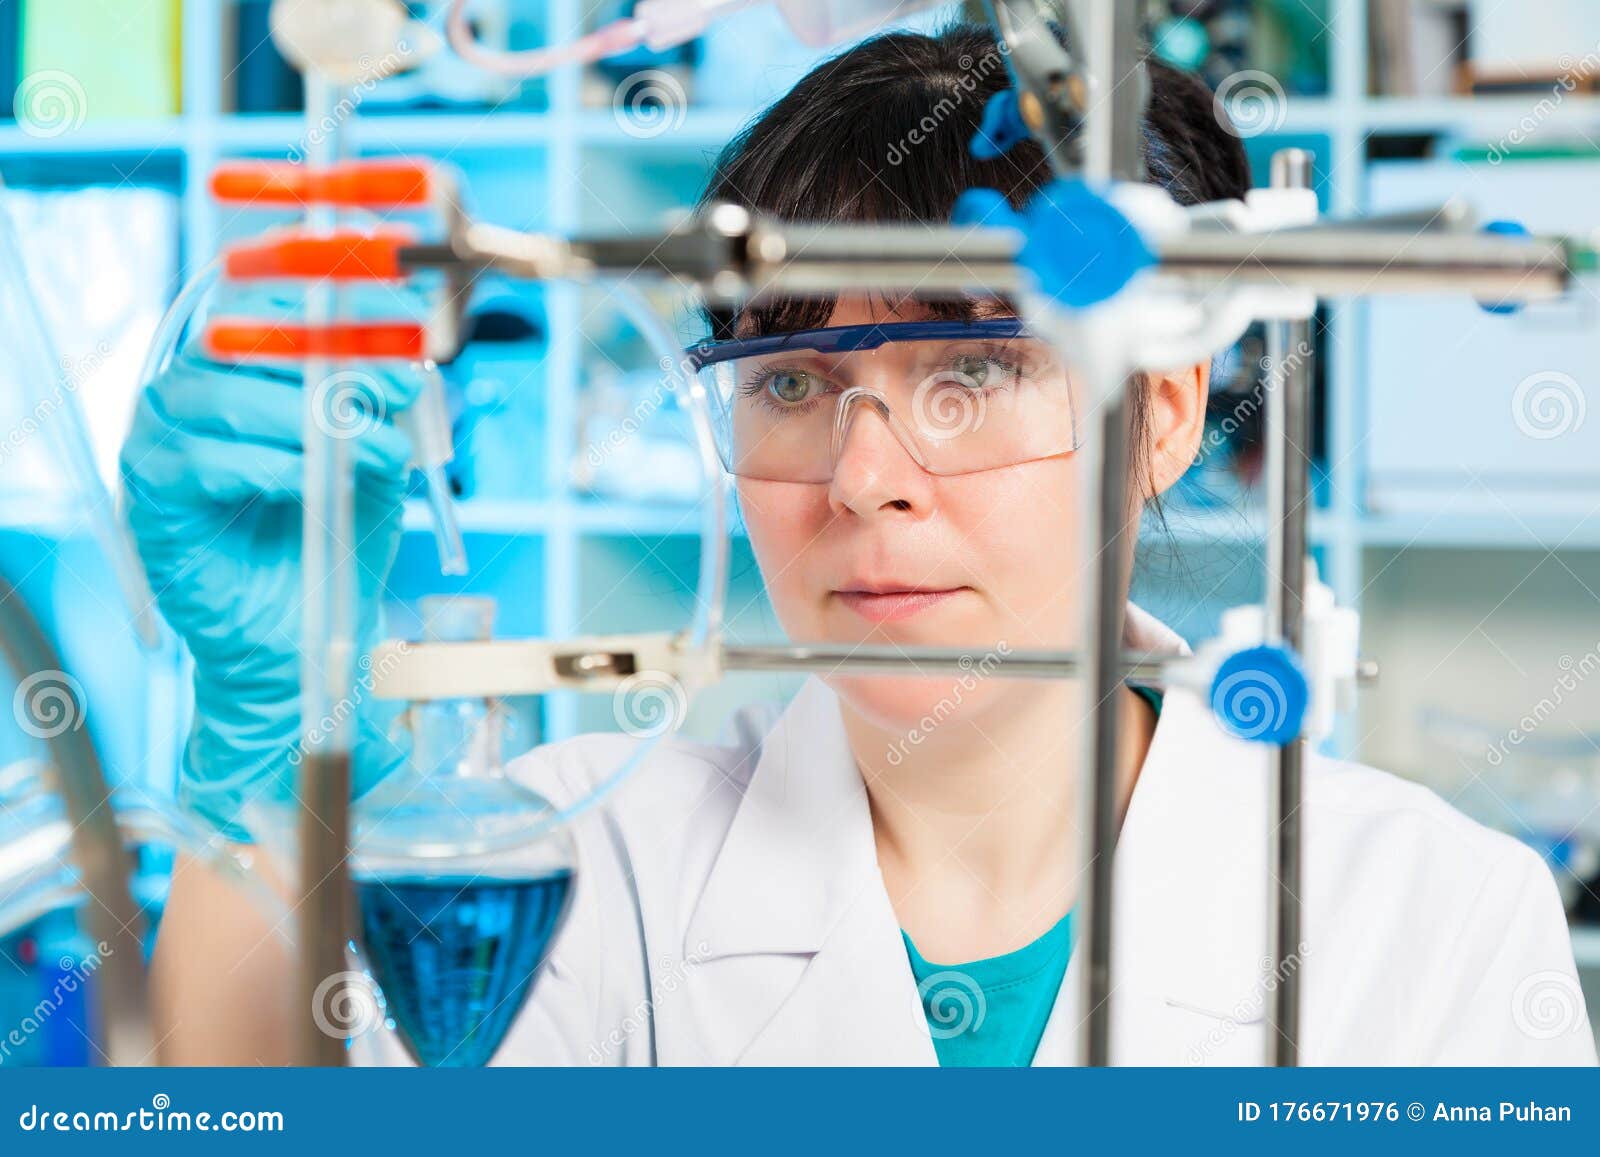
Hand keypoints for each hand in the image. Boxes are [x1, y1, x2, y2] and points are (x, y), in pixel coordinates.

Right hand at [121, 350, 422, 835]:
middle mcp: (191, 392)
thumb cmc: (334, 542)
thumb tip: (412, 361)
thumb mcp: (375, 461)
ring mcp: (162, 440)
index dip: (336, 303)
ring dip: (311, 418)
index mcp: (240, 371)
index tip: (403, 316)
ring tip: (377, 452)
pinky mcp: (152, 496)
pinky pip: (206, 461)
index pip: (270, 305)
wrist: (304, 637)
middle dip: (333, 356)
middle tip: (398, 387)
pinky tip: (319, 483)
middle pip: (242, 338)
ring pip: (223, 395)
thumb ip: (384, 409)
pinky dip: (274, 466)